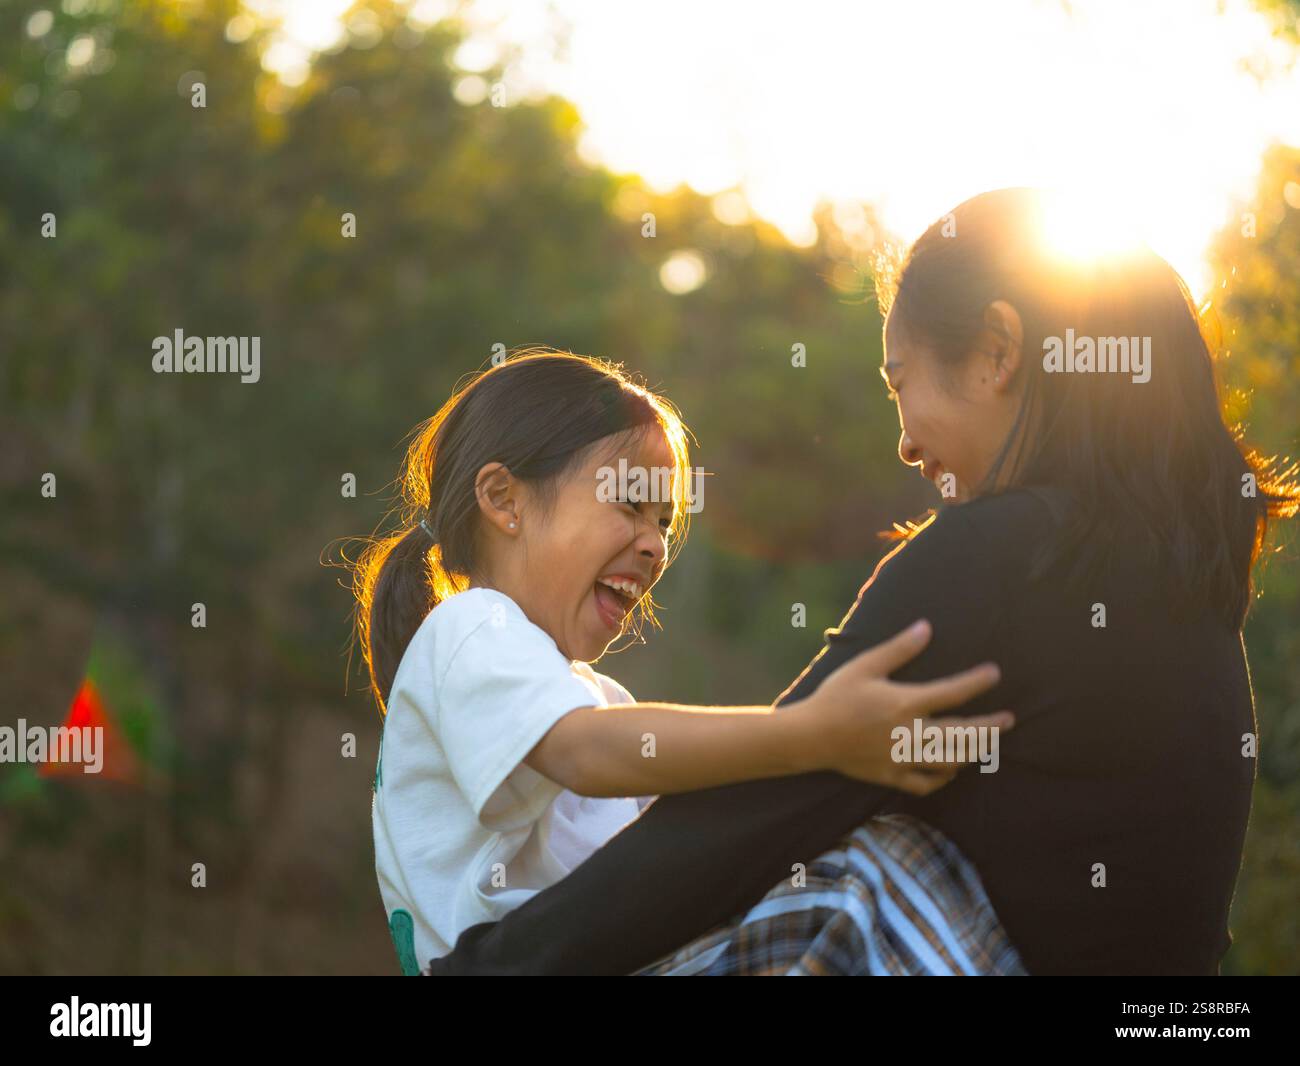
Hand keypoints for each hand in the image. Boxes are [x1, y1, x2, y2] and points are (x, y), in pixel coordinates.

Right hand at [796, 619, 1012, 793]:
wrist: (810, 736)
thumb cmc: (836, 696)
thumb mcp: (865, 665)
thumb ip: (899, 649)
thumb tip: (925, 628)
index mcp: (906, 704)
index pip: (952, 693)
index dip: (977, 682)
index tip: (994, 673)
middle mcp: (911, 734)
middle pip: (962, 733)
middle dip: (989, 727)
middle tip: (1008, 720)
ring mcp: (903, 758)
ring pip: (950, 760)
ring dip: (973, 751)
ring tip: (988, 743)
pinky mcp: (892, 776)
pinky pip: (926, 783)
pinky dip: (943, 778)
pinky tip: (952, 771)